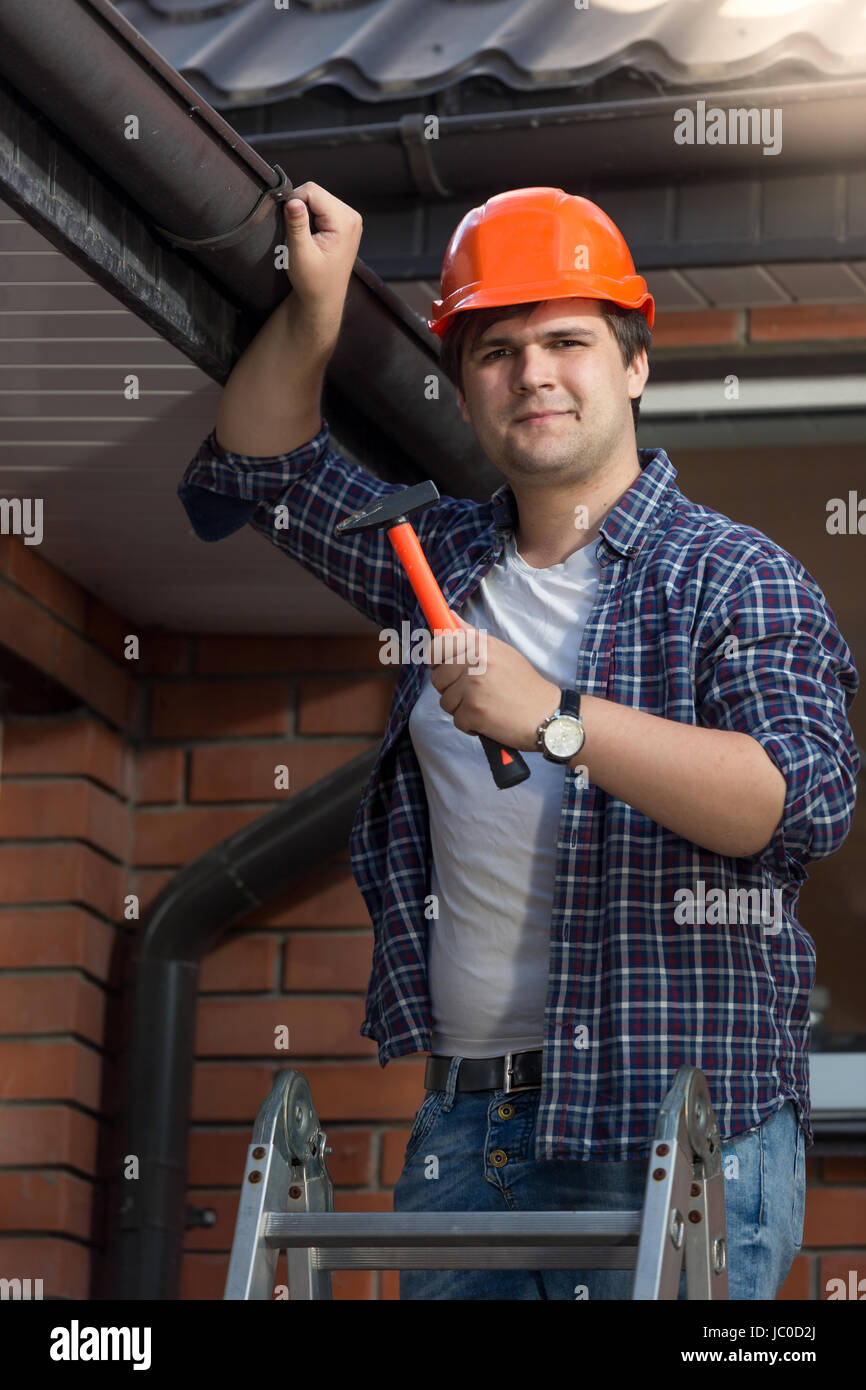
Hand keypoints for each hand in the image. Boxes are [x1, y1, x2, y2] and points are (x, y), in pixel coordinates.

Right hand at [281, 182, 362, 313]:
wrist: (324, 299)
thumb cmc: (313, 283)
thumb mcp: (300, 254)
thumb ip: (297, 225)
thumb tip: (292, 200)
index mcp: (344, 221)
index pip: (311, 191)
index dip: (294, 202)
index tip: (289, 225)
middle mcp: (351, 216)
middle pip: (315, 193)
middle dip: (301, 209)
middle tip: (298, 235)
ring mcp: (350, 220)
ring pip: (317, 199)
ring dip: (305, 214)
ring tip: (306, 238)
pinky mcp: (344, 224)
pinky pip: (322, 208)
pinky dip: (311, 218)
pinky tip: (312, 237)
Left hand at [428, 613, 560, 751]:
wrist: (547, 714)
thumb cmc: (524, 685)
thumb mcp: (502, 652)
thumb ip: (473, 636)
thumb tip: (450, 617)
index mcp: (481, 644)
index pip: (438, 646)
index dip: (436, 660)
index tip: (442, 667)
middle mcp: (476, 661)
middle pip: (437, 677)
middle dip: (450, 689)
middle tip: (472, 693)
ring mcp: (473, 686)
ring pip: (445, 701)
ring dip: (460, 709)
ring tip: (484, 705)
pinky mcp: (474, 711)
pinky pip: (456, 720)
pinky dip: (470, 724)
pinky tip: (488, 719)